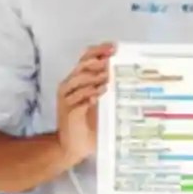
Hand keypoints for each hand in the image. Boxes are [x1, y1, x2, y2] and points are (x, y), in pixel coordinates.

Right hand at [56, 42, 114, 163]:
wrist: (72, 145)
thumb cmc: (88, 123)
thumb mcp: (100, 102)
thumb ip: (107, 86)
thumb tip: (125, 71)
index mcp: (77, 80)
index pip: (86, 58)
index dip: (98, 50)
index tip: (113, 47)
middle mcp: (69, 86)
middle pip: (82, 67)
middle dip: (96, 62)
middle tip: (109, 63)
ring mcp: (67, 99)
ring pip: (78, 81)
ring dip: (93, 78)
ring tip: (107, 78)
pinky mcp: (68, 113)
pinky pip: (77, 100)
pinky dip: (87, 96)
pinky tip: (97, 96)